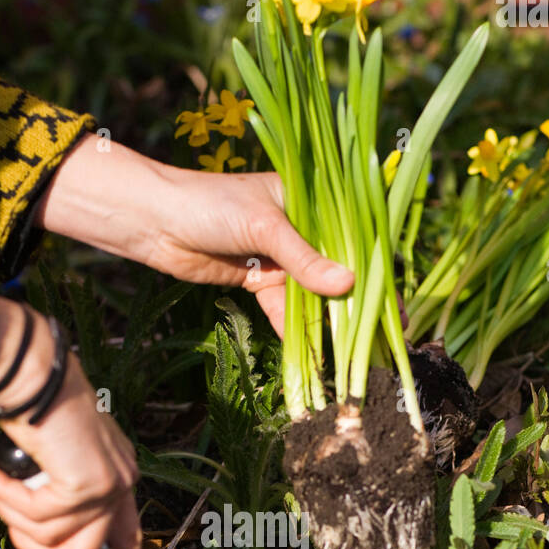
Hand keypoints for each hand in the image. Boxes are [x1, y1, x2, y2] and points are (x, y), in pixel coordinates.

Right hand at [0, 298, 139, 548]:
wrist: (27, 368)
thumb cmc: (30, 400)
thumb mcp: (50, 454)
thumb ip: (56, 489)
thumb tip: (41, 532)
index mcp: (117, 471)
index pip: (127, 533)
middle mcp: (121, 480)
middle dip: (37, 547)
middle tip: (8, 519)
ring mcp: (107, 485)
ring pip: (51, 539)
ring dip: (9, 513)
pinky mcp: (85, 486)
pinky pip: (35, 517)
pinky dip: (2, 495)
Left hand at [37, 136, 354, 333]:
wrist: (155, 222)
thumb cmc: (210, 205)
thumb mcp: (264, 227)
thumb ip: (304, 259)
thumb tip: (346, 286)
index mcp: (310, 196)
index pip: (353, 231)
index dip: (375, 265)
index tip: (393, 295)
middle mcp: (300, 225)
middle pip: (336, 266)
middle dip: (355, 299)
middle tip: (382, 332)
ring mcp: (279, 255)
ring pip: (312, 291)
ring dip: (326, 319)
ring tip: (351, 348)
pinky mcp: (259, 280)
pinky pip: (285, 308)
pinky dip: (295, 328)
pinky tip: (311, 352)